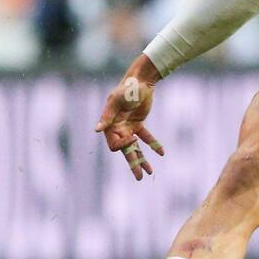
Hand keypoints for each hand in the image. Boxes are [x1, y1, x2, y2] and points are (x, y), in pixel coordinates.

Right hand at [95, 58, 164, 180]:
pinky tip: (162, 153)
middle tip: (140, 177)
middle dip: (133, 164)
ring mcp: (128, 127)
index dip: (124, 145)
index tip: (133, 138)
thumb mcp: (116, 101)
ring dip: (142, 159)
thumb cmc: (126, 89)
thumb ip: (107, 116)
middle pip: (125, 151)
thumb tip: (97, 130)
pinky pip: (146, 137)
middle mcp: (117, 129)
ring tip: (150, 172)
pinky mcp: (138, 124)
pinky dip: (153, 144)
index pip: (115, 145)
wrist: (141, 80)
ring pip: (135, 148)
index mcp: (110, 126)